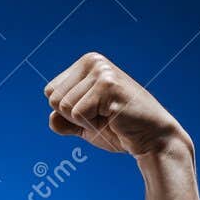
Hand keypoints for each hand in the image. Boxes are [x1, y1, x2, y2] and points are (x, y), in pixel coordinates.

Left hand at [44, 52, 187, 155]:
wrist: (149, 138)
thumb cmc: (117, 129)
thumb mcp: (81, 123)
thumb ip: (61, 119)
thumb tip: (52, 117)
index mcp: (86, 63)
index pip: (50, 91)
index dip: (66, 112)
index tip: (93, 111)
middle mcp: (93, 61)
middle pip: (54, 98)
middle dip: (72, 117)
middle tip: (101, 116)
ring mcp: (102, 71)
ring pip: (64, 106)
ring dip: (83, 121)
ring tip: (107, 116)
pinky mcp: (108, 86)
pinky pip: (78, 113)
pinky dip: (91, 124)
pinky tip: (113, 118)